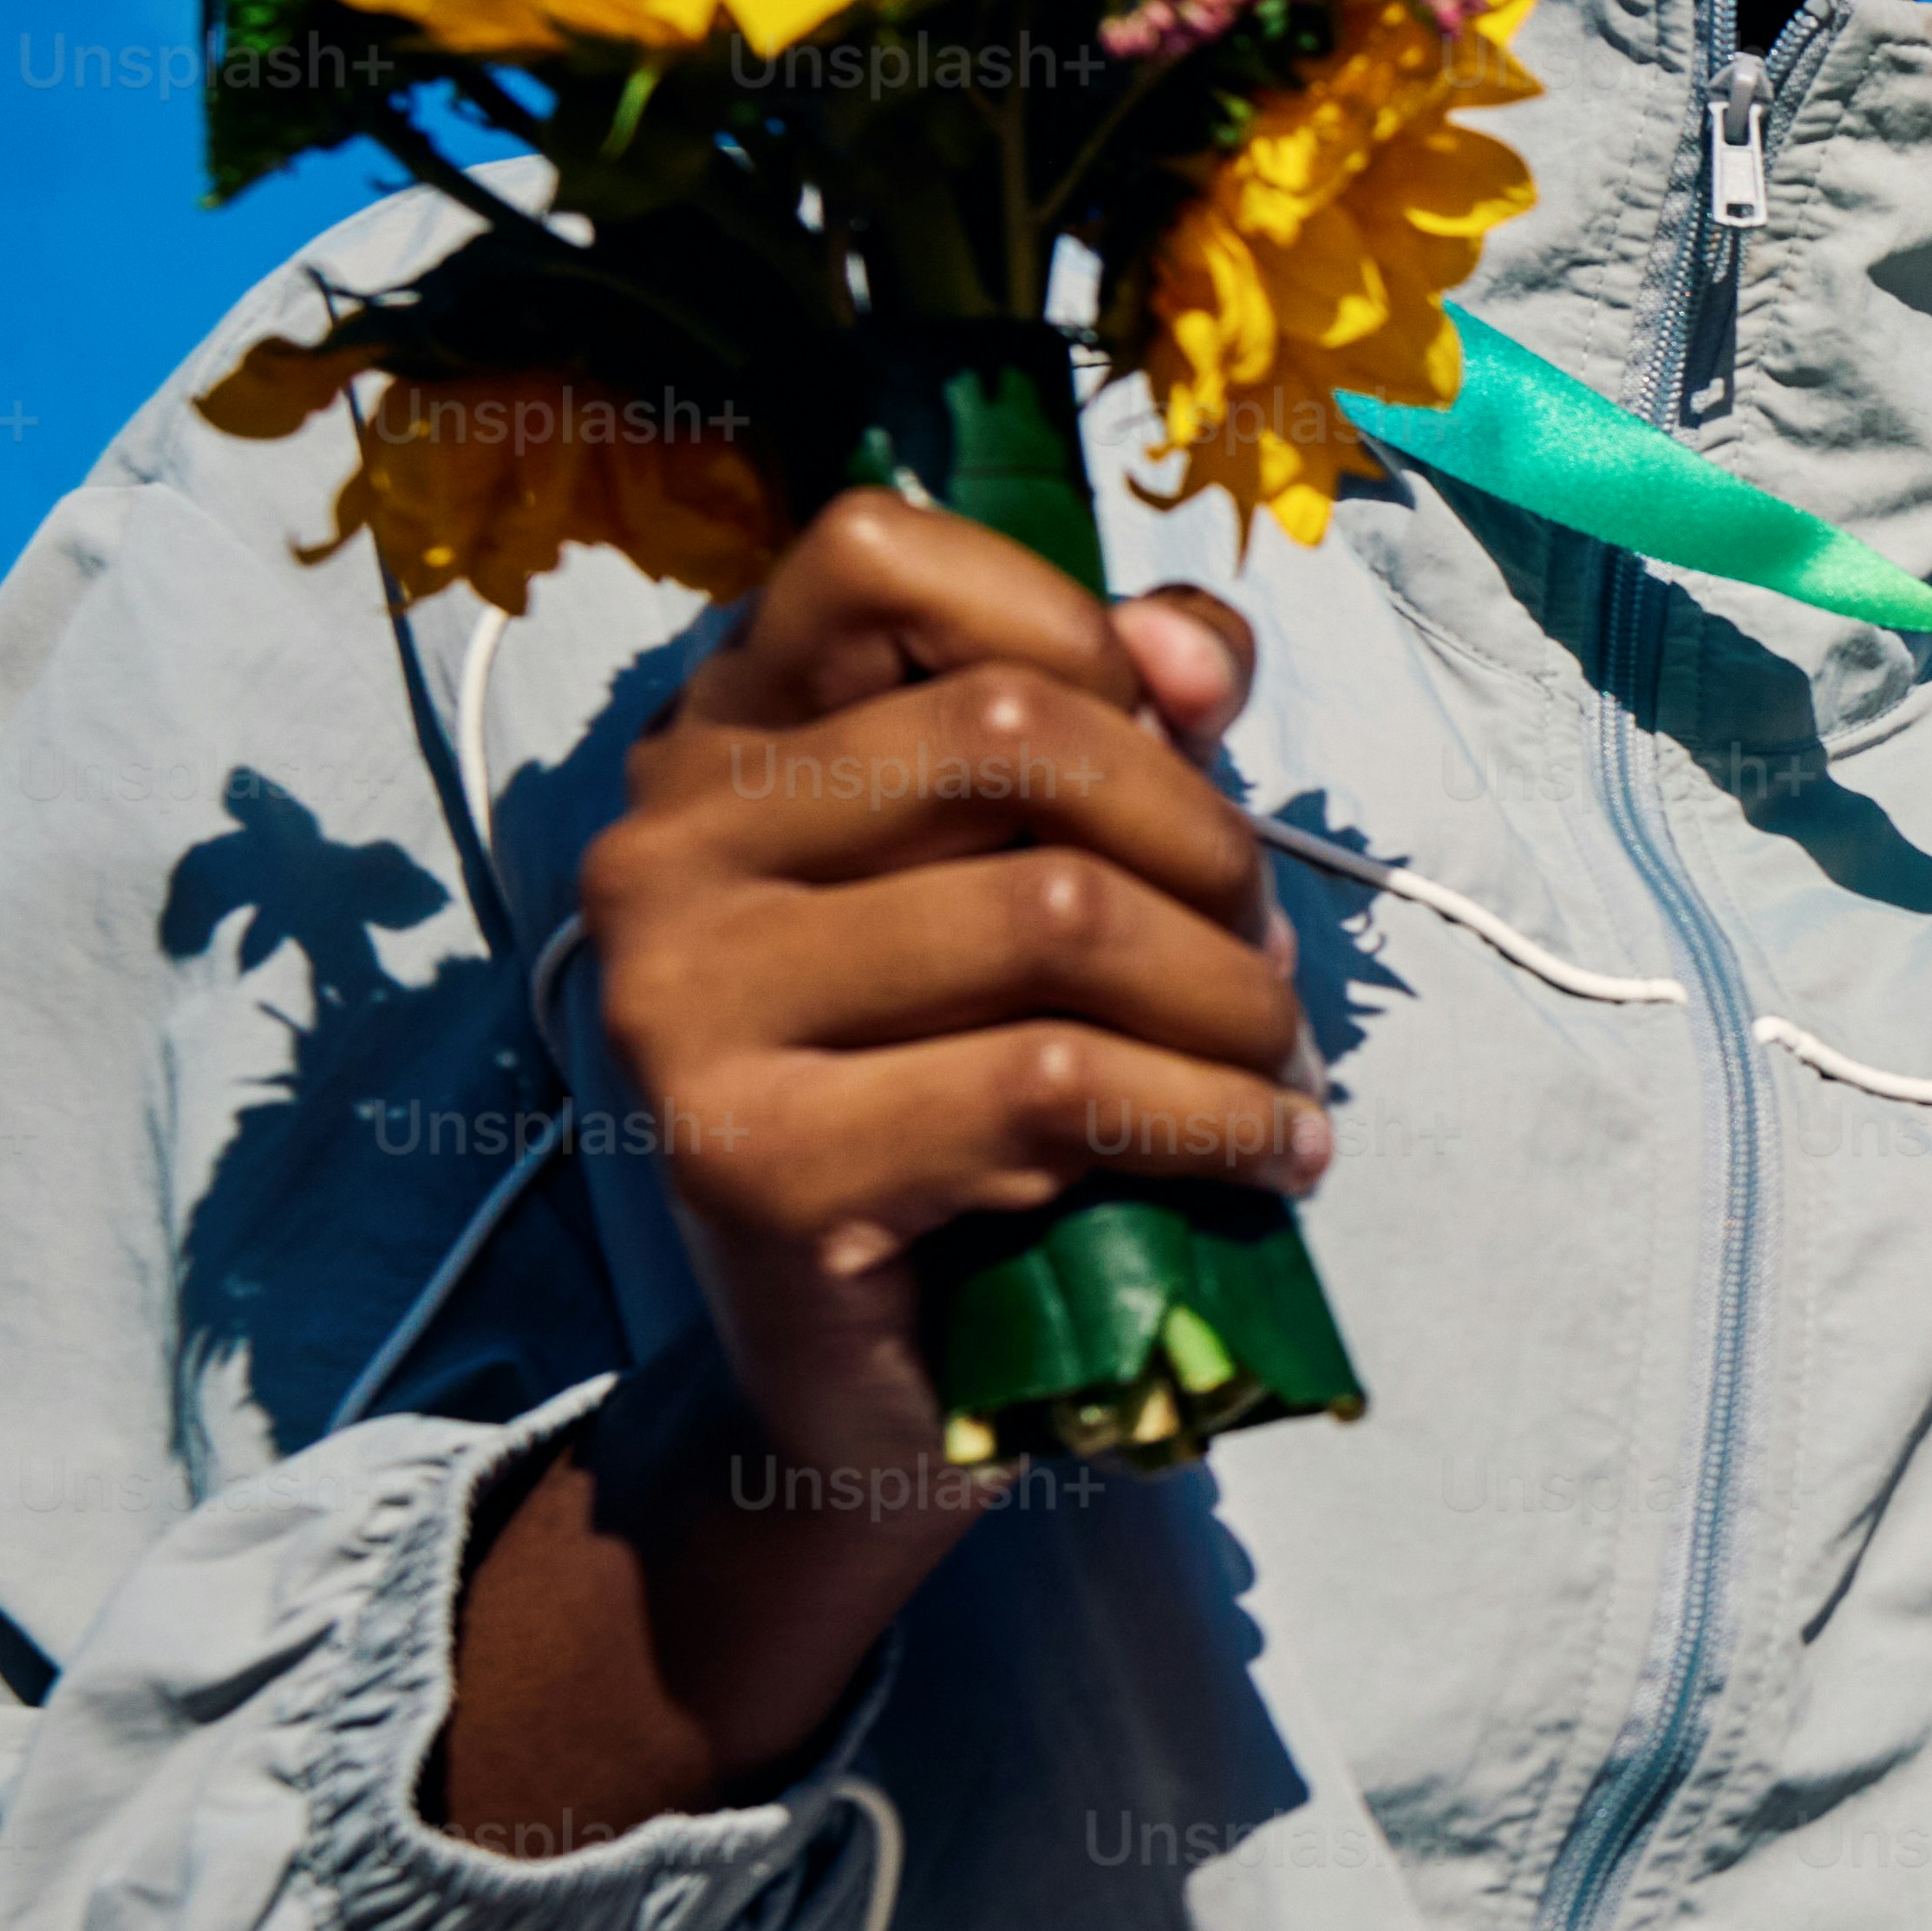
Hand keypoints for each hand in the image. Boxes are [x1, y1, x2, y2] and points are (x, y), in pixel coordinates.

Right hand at [444, 492, 1317, 1842]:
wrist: (870, 1378)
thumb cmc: (968, 1090)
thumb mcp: (1040, 871)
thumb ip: (1118, 719)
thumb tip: (1196, 649)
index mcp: (713, 739)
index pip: (874, 552)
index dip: (1069, 622)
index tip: (1180, 739)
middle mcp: (657, 846)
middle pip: (1013, 732)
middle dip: (1206, 845)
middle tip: (1265, 962)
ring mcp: (680, 1002)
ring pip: (1059, 913)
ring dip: (1234, 1004)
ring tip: (1275, 1072)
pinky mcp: (750, 1160)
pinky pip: (1055, 1083)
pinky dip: (1214, 1119)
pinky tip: (1268, 1156)